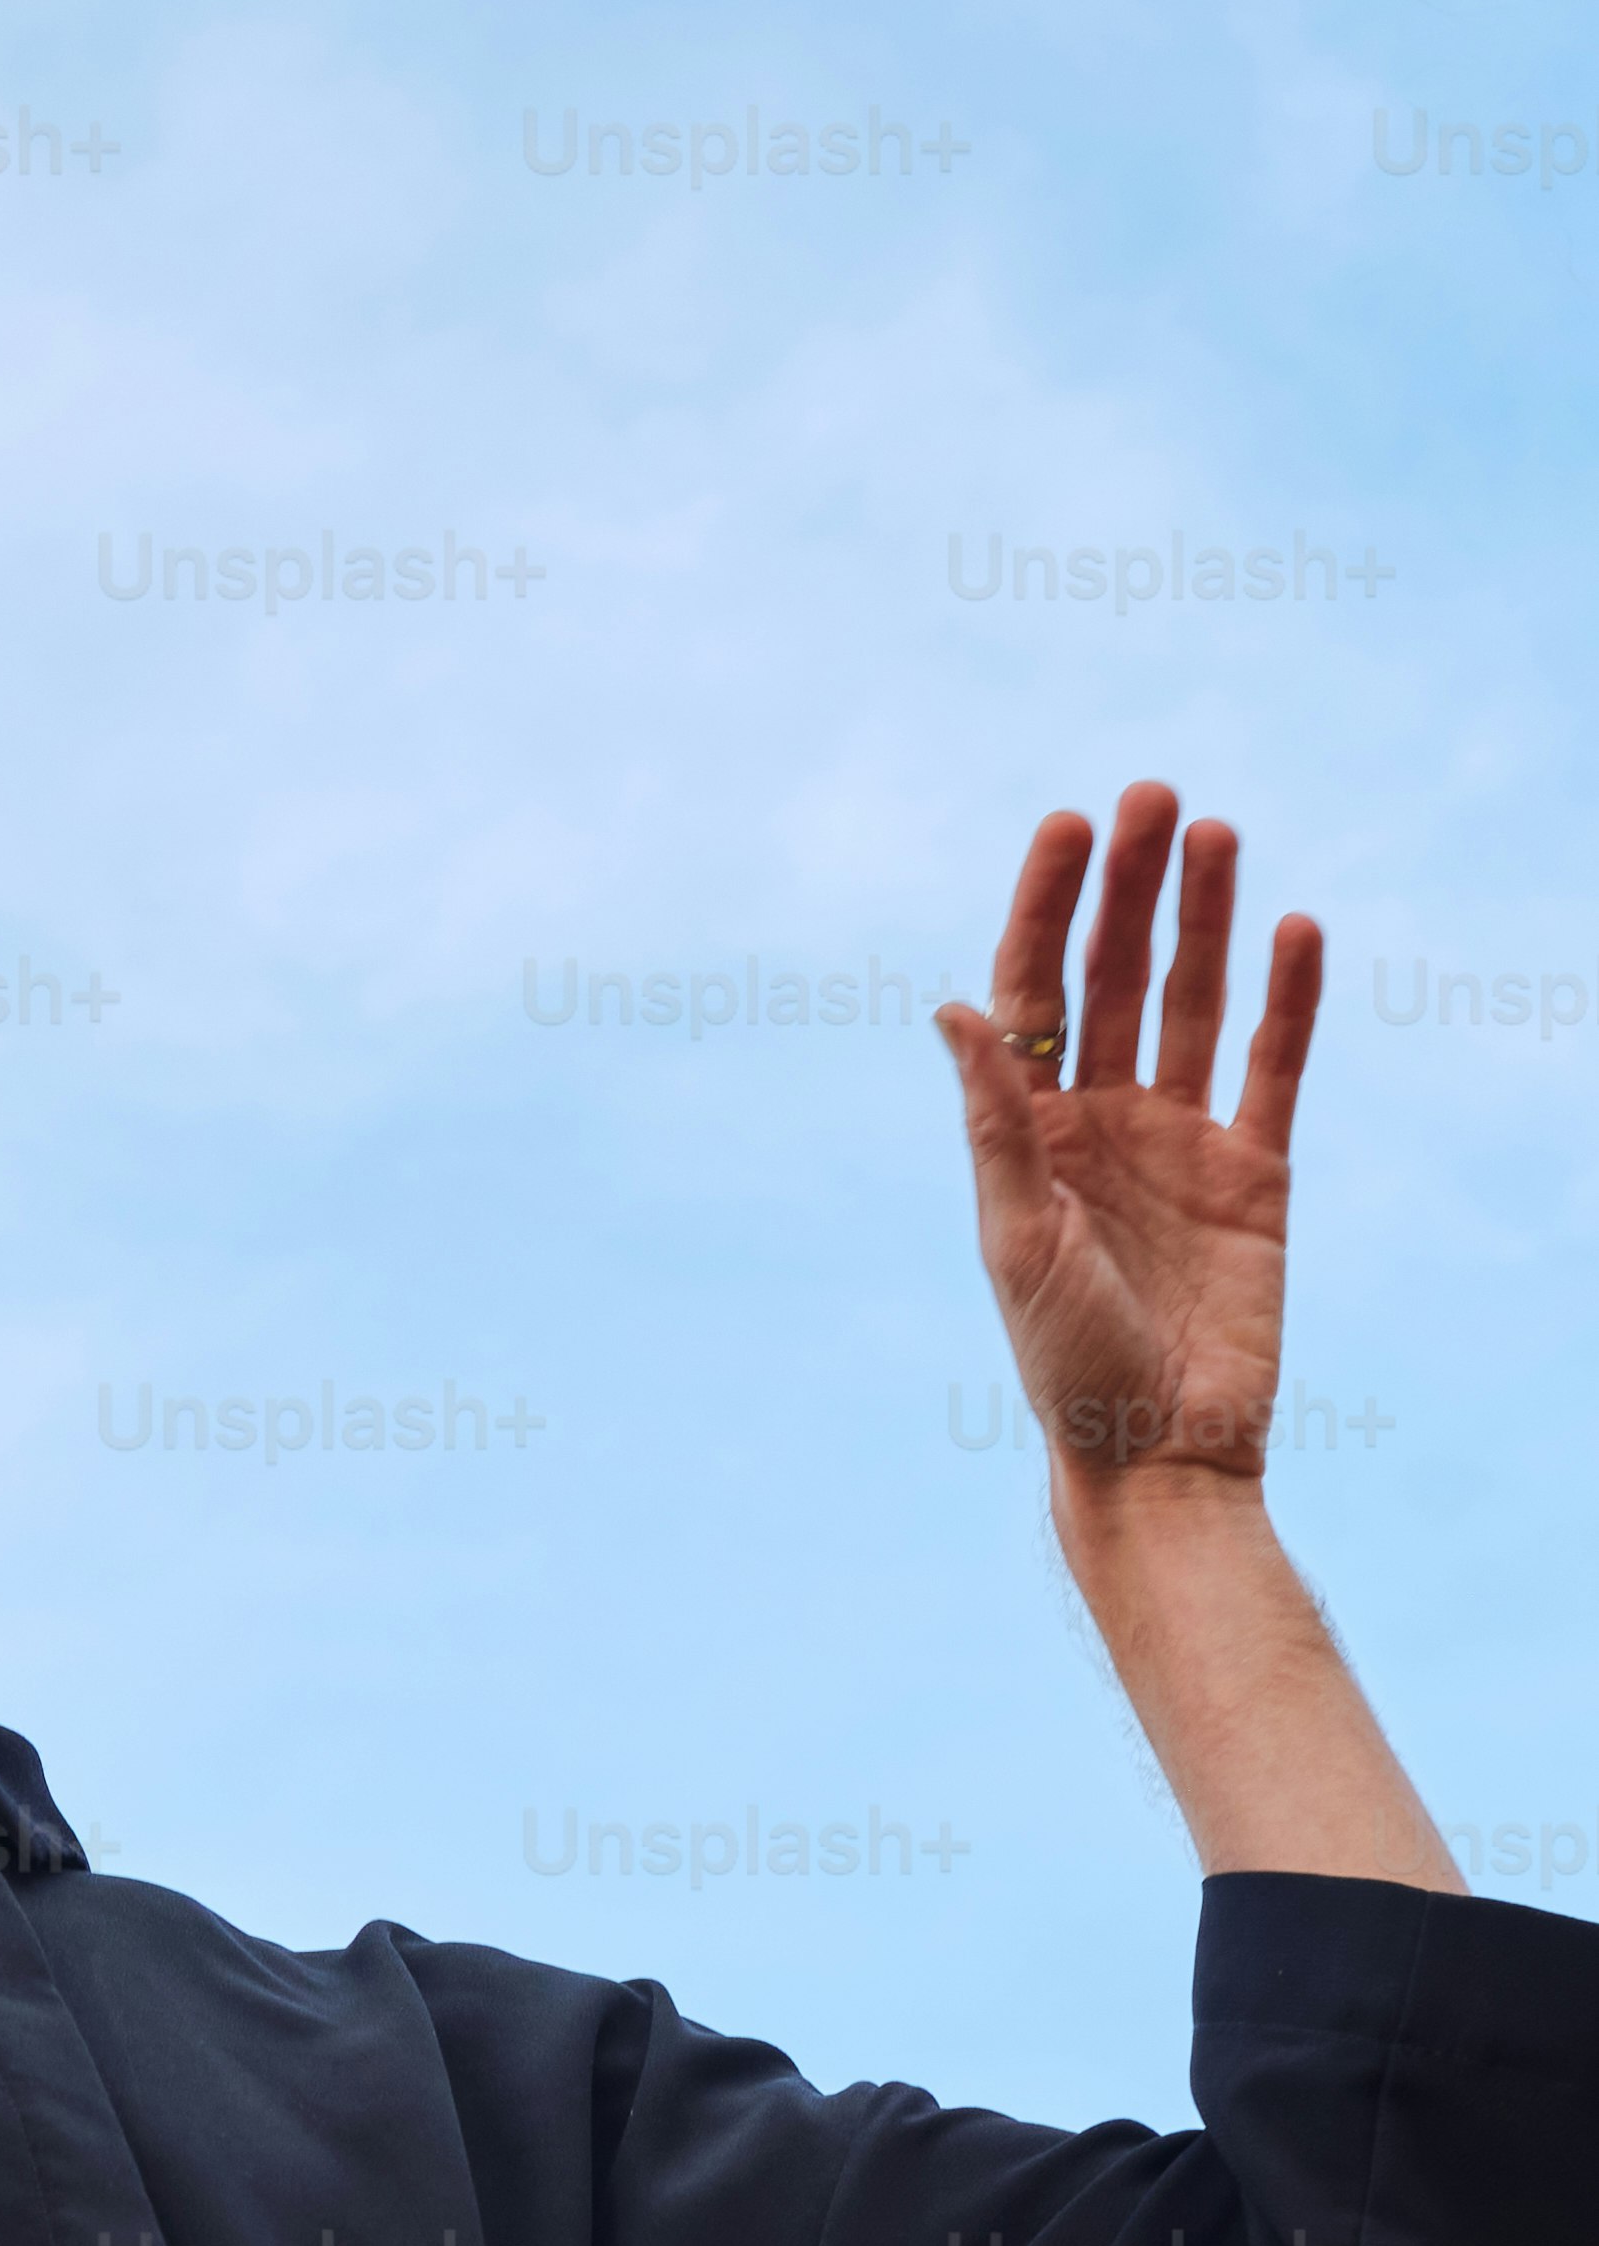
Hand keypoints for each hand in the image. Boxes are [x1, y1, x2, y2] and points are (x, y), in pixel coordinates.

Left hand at [936, 783, 1313, 1500]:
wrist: (1158, 1449)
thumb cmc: (1064, 1361)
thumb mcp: (1015, 1236)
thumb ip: (995, 1122)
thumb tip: (951, 1008)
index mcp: (1026, 1132)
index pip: (1031, 992)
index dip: (1046, 906)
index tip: (1066, 824)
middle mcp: (1099, 1122)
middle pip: (1112, 977)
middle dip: (1127, 888)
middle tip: (1149, 795)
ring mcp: (1179, 1141)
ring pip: (1192, 1003)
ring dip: (1202, 918)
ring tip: (1213, 832)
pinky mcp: (1254, 1172)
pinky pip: (1274, 1067)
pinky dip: (1288, 1000)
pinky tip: (1294, 929)